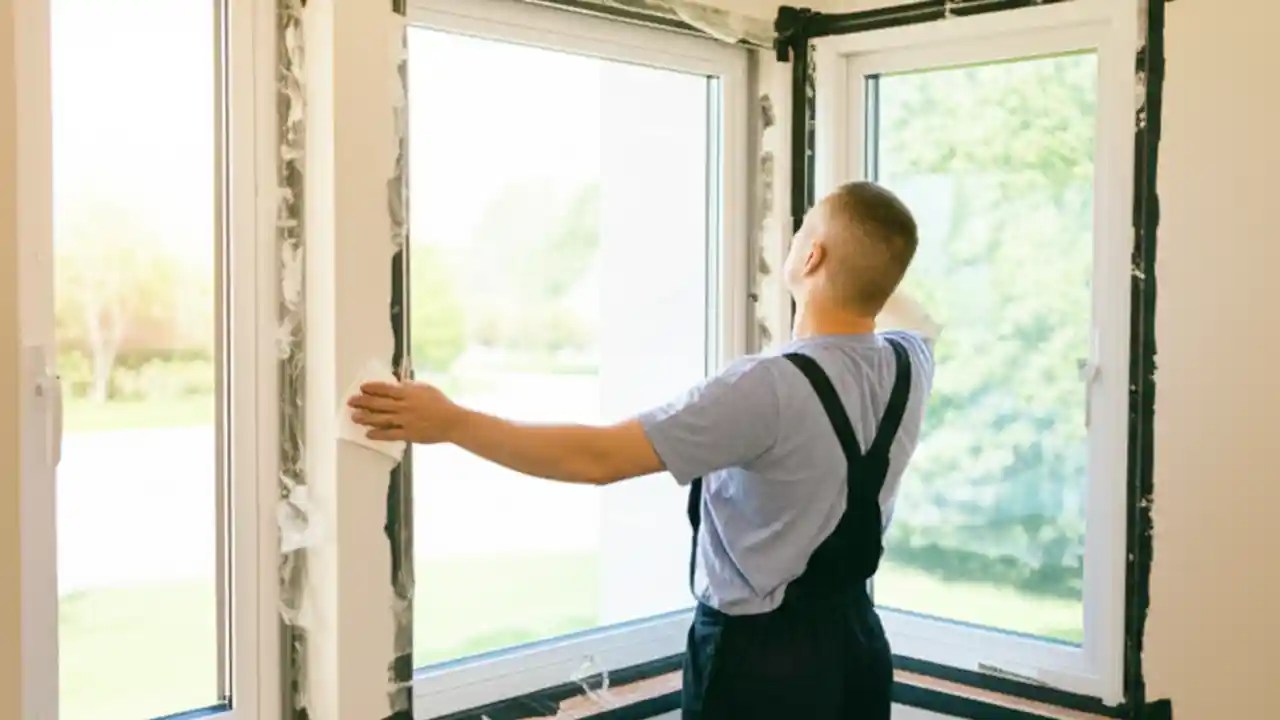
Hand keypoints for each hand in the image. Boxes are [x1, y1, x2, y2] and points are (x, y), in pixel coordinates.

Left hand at [347, 381, 462, 443]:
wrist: (452, 421)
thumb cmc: (441, 403)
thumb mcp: (426, 388)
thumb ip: (411, 386)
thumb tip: (398, 383)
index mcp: (408, 393)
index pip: (385, 389)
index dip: (372, 388)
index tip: (362, 388)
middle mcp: (404, 406)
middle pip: (379, 404)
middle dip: (363, 402)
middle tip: (351, 402)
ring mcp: (405, 421)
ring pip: (381, 419)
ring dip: (366, 418)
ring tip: (354, 417)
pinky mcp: (408, 434)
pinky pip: (390, 434)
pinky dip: (378, 434)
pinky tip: (368, 434)